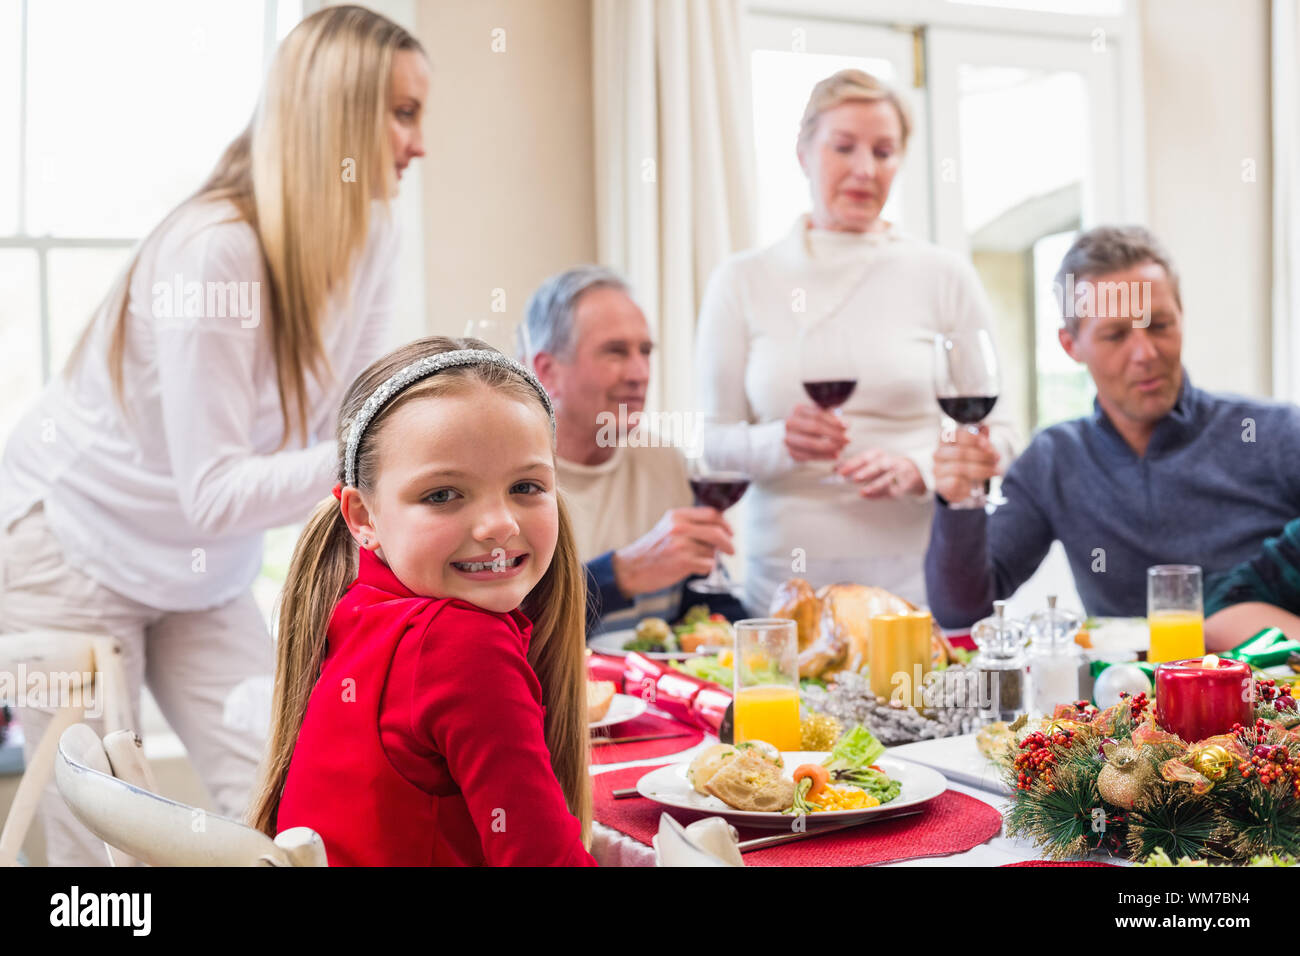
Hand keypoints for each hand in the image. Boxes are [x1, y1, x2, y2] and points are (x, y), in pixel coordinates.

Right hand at [611, 507, 734, 596]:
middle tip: (731, 550)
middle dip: (728, 543)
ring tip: (695, 561)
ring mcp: (682, 544)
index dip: (725, 523)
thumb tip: (719, 529)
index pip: (711, 513)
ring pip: (712, 551)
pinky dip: (705, 569)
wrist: (631, 569)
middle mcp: (680, 527)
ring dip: (710, 558)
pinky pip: (708, 565)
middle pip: (716, 531)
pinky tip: (693, 570)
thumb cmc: (651, 551)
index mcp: (677, 515)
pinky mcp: (683, 562)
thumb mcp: (668, 527)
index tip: (730, 532)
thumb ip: (690, 524)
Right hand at [783, 403, 848, 461]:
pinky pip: (809, 456)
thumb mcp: (819, 415)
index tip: (846, 427)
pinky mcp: (791, 452)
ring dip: (829, 447)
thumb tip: (845, 425)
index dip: (834, 421)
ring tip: (842, 448)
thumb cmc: (810, 422)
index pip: (818, 415)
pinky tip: (835, 456)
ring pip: (811, 444)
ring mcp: (788, 438)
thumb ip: (831, 417)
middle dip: (833, 434)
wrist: (793, 435)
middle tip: (847, 440)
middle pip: (814, 428)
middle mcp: (790, 423)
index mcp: (798, 409)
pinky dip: (823, 456)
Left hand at [835, 449, 925, 498]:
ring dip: (874, 486)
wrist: (910, 472)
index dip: (852, 464)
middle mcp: (889, 462)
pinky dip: (879, 495)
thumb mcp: (869, 462)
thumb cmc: (882, 467)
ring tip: (862, 492)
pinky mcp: (902, 487)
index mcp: (879, 454)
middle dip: (866, 472)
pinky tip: (868, 496)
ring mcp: (897, 475)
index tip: (840, 471)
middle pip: (878, 466)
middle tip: (854, 478)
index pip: (865, 457)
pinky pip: (891, 491)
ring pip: (886, 479)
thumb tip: (834, 469)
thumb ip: (852, 465)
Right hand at [933, 425, 999, 505]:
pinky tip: (978, 483)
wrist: (960, 486)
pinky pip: (956, 482)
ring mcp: (937, 470)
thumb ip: (980, 438)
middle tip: (997, 459)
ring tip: (995, 471)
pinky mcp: (940, 485)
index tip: (987, 444)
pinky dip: (970, 482)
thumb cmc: (968, 463)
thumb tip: (984, 428)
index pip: (955, 434)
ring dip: (982, 470)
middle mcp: (938, 453)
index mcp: (945, 440)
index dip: (972, 438)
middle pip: (960, 452)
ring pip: (960, 468)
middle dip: (983, 455)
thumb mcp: (977, 449)